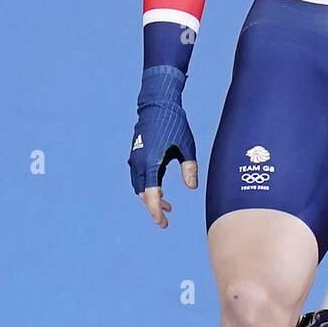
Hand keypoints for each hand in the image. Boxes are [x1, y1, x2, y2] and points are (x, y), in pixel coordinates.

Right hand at [129, 66, 198, 227]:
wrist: (158, 103)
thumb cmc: (175, 123)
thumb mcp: (186, 146)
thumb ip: (189, 168)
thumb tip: (192, 188)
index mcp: (150, 161)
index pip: (151, 194)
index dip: (156, 211)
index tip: (163, 223)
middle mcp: (138, 162)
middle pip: (143, 194)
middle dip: (153, 208)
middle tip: (165, 221)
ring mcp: (135, 158)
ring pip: (139, 186)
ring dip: (151, 198)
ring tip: (169, 207)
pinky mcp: (136, 154)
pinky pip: (139, 177)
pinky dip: (148, 187)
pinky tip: (161, 190)